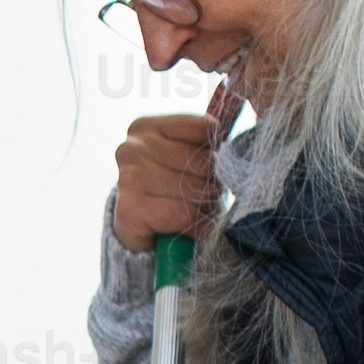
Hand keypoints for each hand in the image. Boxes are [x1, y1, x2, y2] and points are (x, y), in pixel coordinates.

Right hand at [107, 83, 244, 251]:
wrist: (143, 236)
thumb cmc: (173, 192)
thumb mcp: (189, 159)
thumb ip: (207, 144)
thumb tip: (235, 146)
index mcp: (146, 127)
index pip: (204, 127)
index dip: (217, 152)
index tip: (213, 168)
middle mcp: (132, 147)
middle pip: (202, 160)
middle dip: (212, 183)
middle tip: (208, 197)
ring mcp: (128, 177)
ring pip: (192, 188)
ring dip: (204, 206)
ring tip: (199, 212)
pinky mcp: (130, 209)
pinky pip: (181, 214)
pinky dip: (194, 224)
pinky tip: (190, 228)